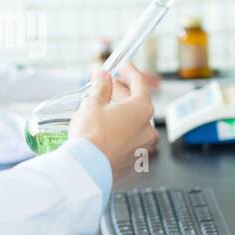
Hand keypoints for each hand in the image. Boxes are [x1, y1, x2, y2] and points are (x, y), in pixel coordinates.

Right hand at [67, 64, 156, 183]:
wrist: (87, 168)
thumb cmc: (91, 135)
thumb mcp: (93, 104)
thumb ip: (101, 87)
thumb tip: (103, 77)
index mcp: (142, 109)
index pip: (140, 83)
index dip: (129, 72)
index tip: (123, 66)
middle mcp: (147, 128)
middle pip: (138, 103)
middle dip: (122, 92)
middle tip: (109, 85)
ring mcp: (142, 147)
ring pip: (134, 123)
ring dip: (122, 113)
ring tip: (105, 108)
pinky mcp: (133, 161)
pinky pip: (129, 140)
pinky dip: (120, 131)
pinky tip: (106, 130)